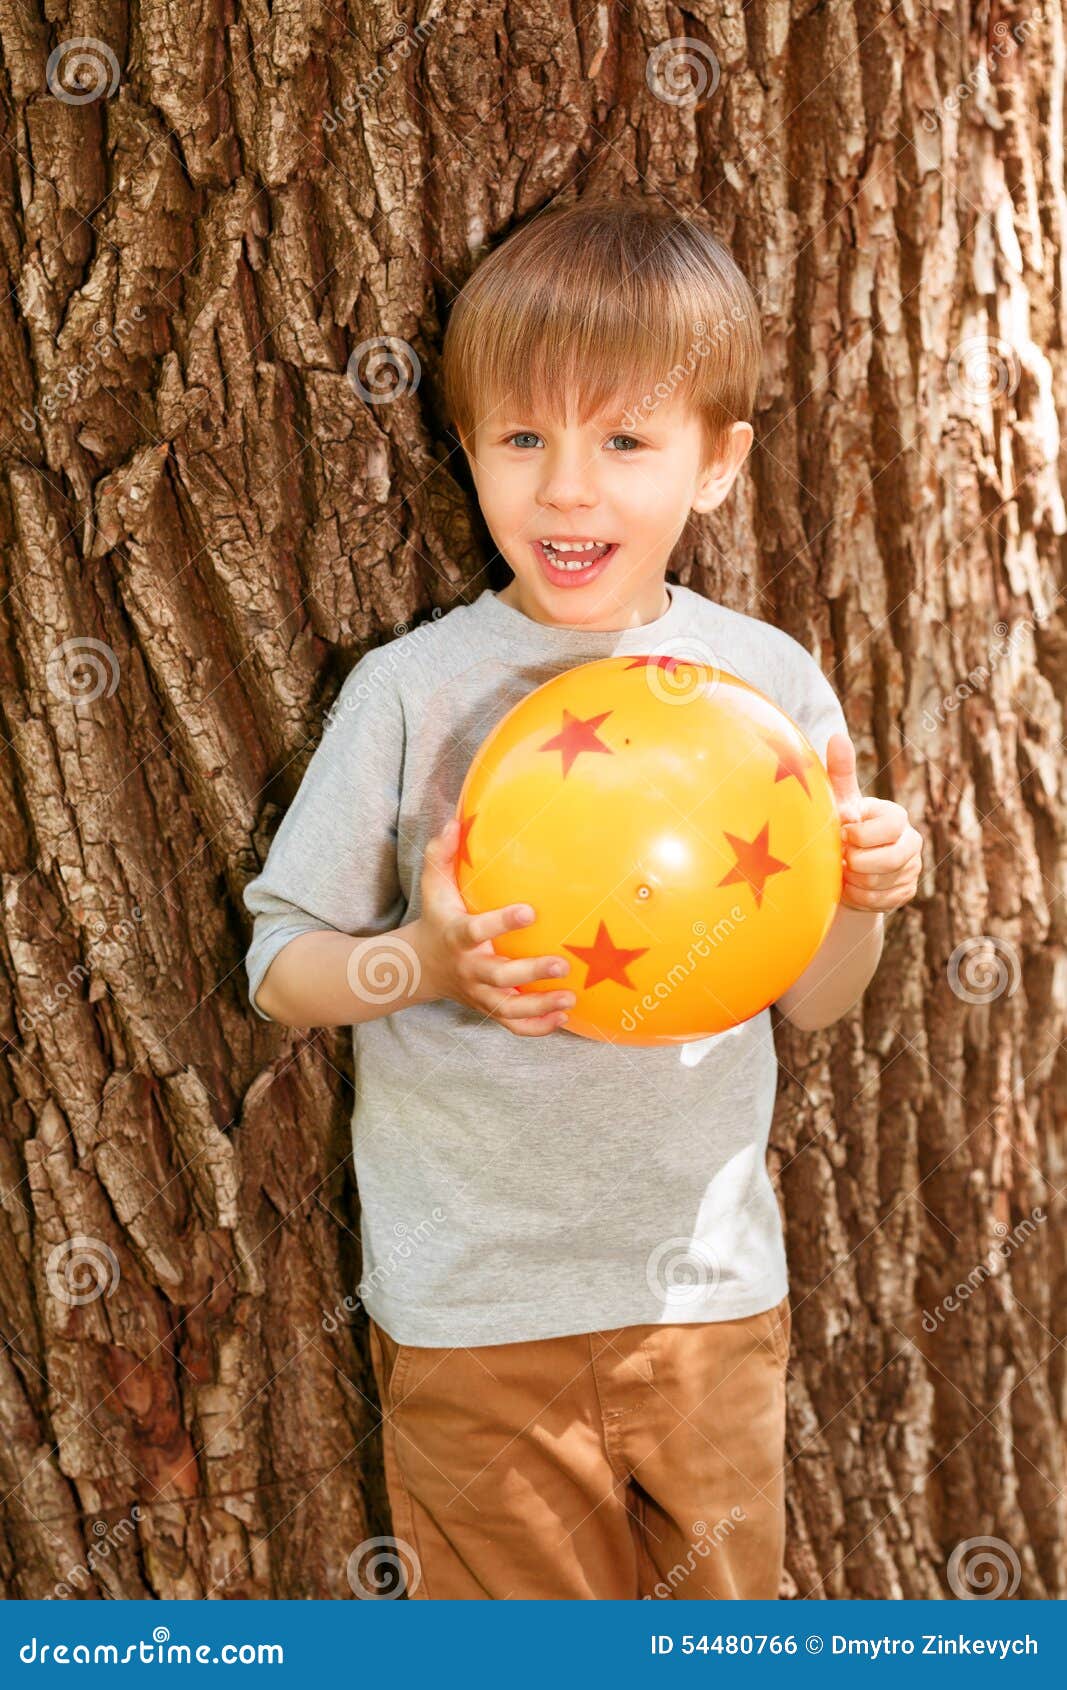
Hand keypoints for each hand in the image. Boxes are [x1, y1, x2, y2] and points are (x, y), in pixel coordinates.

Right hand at [411, 816, 576, 1035]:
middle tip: (563, 963)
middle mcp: (469, 969)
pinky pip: (512, 1024)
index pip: (476, 931)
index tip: (529, 911)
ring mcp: (479, 992)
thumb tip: (457, 820)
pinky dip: (536, 1027)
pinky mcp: (488, 1007)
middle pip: (498, 976)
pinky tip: (563, 1018)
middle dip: (530, 973)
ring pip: (508, 1007)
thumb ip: (442, 853)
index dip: (501, 924)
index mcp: (456, 936)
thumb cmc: (437, 918)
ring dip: (540, 1006)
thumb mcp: (433, 885)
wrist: (418, 967)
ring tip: (570, 998)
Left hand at [825, 732, 922, 912]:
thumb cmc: (840, 827)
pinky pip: (883, 902)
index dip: (859, 836)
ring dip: (855, 882)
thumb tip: (838, 737)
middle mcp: (911, 842)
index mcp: (896, 817)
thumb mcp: (838, 801)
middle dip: (857, 863)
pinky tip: (851, 888)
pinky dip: (861, 898)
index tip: (842, 835)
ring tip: (842, 872)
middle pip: (889, 860)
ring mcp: (912, 869)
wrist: (842, 867)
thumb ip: (840, 772)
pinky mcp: (906, 892)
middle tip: (841, 859)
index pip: (887, 828)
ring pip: (883, 883)